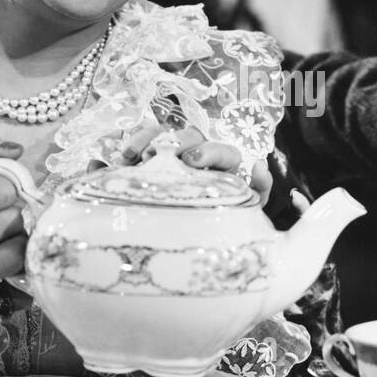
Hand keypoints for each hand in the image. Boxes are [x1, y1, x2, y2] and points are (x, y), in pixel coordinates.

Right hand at [116, 122, 271, 206]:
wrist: (188, 243)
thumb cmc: (218, 221)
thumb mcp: (243, 210)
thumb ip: (257, 191)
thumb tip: (259, 165)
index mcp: (224, 165)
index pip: (224, 150)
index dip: (209, 151)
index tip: (192, 162)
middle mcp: (198, 153)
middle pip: (190, 136)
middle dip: (175, 141)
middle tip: (158, 156)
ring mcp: (171, 153)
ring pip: (161, 132)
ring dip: (147, 139)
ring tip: (133, 157)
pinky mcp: (147, 157)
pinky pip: (137, 141)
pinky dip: (128, 145)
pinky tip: (116, 160)